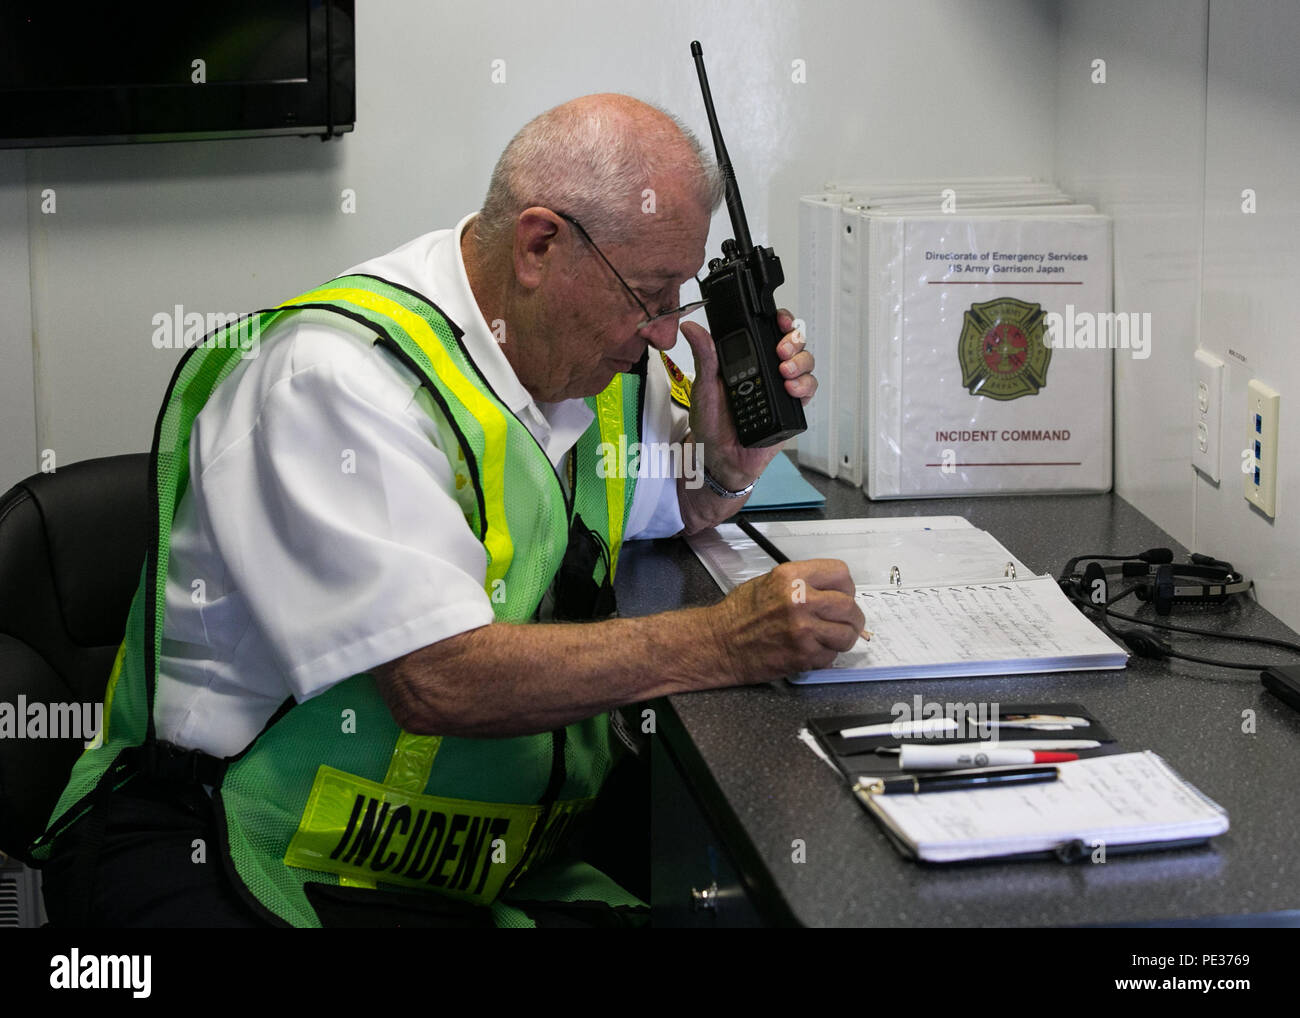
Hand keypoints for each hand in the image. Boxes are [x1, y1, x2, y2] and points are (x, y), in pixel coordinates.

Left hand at [678, 309, 815, 489]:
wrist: (721, 457)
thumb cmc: (711, 423)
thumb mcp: (703, 386)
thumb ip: (704, 356)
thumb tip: (692, 328)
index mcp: (747, 358)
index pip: (769, 329)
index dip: (780, 320)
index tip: (778, 320)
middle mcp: (767, 370)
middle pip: (794, 343)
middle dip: (793, 341)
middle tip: (781, 351)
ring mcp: (780, 387)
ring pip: (805, 364)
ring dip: (800, 363)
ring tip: (785, 373)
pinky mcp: (790, 407)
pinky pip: (807, 391)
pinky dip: (804, 387)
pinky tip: (790, 390)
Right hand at [710, 559, 864, 681]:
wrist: (720, 643)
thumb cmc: (740, 613)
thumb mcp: (770, 582)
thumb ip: (804, 583)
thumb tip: (835, 593)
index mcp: (792, 577)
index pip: (841, 574)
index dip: (846, 587)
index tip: (843, 596)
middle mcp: (800, 600)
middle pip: (849, 606)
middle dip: (852, 617)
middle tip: (845, 622)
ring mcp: (803, 629)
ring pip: (847, 634)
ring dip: (843, 638)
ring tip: (831, 638)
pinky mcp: (802, 655)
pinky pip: (831, 655)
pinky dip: (826, 655)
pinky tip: (811, 650)